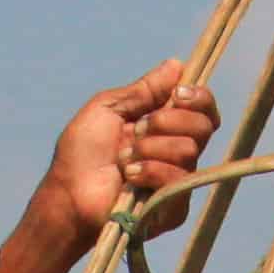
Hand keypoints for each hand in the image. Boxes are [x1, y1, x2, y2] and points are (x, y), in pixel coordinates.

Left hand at [47, 58, 218, 244]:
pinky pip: (178, 179)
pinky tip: (128, 177)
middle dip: (166, 121)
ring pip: (189, 149)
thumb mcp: (108, 108)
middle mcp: (177, 151)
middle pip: (204, 125)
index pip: (204, 108)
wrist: (69, 194)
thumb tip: (177, 64)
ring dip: (150, 148)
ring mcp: (177, 180)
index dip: (198, 97)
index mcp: (165, 125)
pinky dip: (150, 171)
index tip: (177, 94)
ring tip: (123, 159)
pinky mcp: (174, 207)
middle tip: (136, 130)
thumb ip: (143, 89)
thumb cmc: (81, 154)